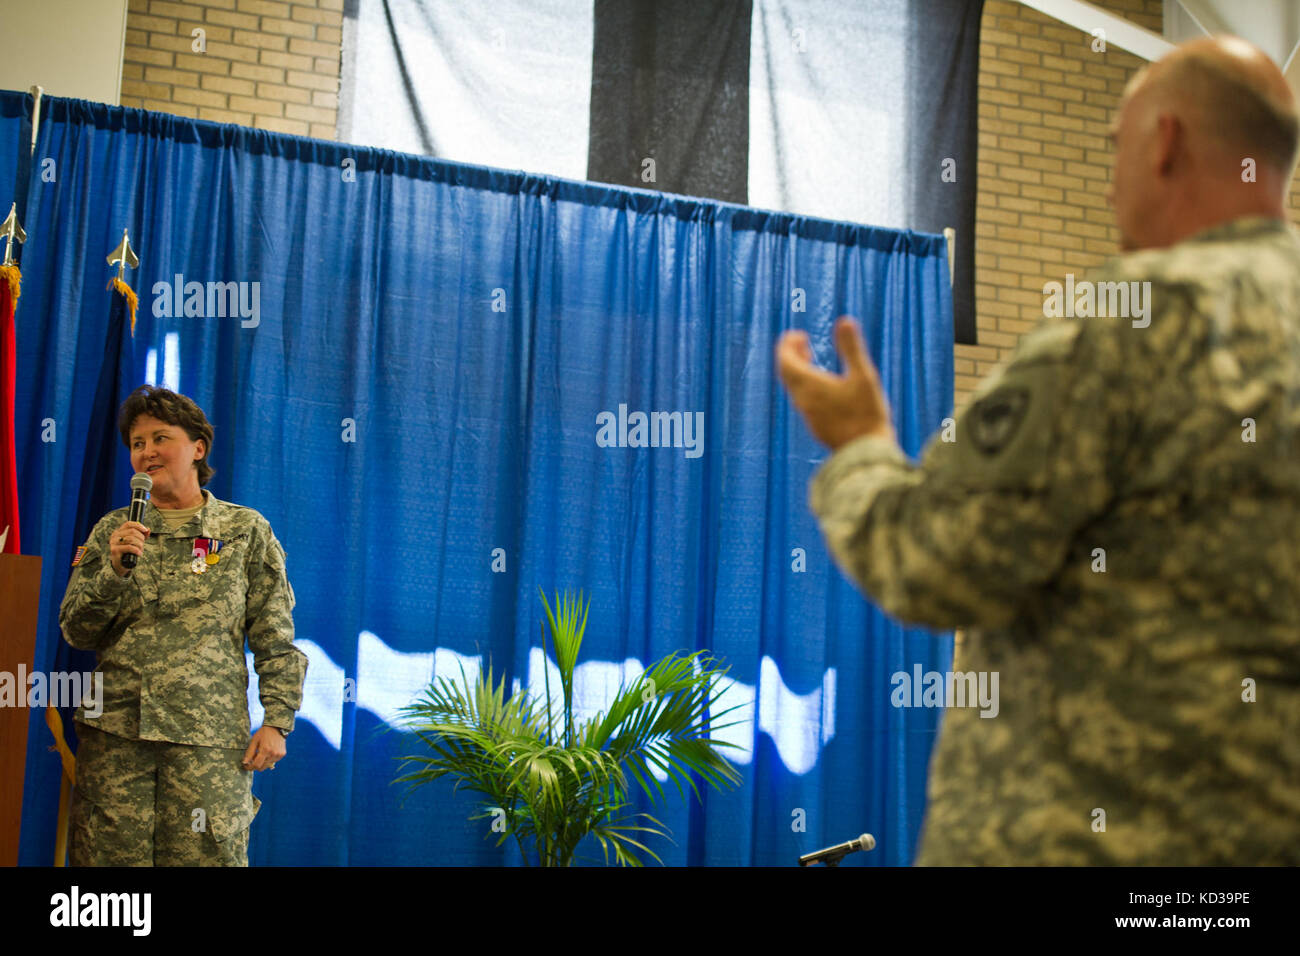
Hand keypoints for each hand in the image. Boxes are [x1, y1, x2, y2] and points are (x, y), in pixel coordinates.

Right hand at [109, 521, 150, 576]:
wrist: (122, 564)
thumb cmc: (129, 551)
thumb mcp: (136, 542)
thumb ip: (142, 535)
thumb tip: (148, 530)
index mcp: (119, 531)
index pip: (129, 524)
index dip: (138, 526)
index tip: (145, 530)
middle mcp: (115, 536)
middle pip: (132, 531)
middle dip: (141, 538)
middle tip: (143, 544)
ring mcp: (114, 543)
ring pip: (131, 539)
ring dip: (139, 544)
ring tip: (141, 549)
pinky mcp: (115, 550)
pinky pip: (129, 547)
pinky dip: (137, 550)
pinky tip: (139, 553)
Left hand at [242, 726, 286, 771]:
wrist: (276, 727)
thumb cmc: (263, 733)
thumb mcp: (254, 741)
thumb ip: (249, 753)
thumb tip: (244, 763)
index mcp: (265, 750)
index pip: (256, 765)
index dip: (250, 767)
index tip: (246, 766)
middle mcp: (273, 753)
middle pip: (262, 767)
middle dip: (255, 766)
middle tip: (252, 761)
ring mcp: (279, 754)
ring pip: (267, 765)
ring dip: (262, 762)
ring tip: (261, 754)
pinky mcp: (282, 754)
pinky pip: (273, 761)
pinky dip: (269, 760)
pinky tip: (268, 752)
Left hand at [775, 316, 895, 449]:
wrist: (865, 452)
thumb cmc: (866, 413)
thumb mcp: (864, 376)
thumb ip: (852, 348)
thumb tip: (844, 321)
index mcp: (810, 386)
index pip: (785, 360)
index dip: (787, 344)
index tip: (797, 334)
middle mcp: (803, 400)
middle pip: (786, 373)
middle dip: (791, 354)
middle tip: (801, 341)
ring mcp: (808, 414)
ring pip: (794, 387)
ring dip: (798, 369)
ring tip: (810, 358)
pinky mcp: (816, 425)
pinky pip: (803, 399)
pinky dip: (806, 384)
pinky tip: (823, 385)